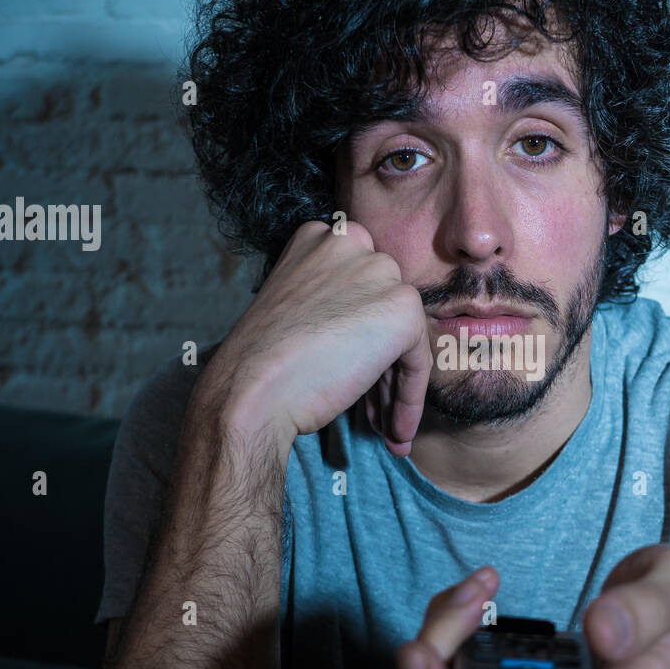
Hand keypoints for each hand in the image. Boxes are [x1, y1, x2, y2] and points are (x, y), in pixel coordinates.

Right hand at [197, 219, 432, 456]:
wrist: (251, 390)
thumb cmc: (262, 362)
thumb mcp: (297, 310)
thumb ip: (335, 305)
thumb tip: (371, 336)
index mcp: (320, 238)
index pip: (359, 288)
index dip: (360, 338)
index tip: (351, 374)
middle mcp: (352, 242)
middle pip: (383, 311)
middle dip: (380, 365)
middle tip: (374, 411)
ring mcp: (379, 272)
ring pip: (404, 338)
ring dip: (395, 387)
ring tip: (386, 428)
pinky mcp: (402, 309)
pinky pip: (418, 361)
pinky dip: (410, 399)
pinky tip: (396, 430)